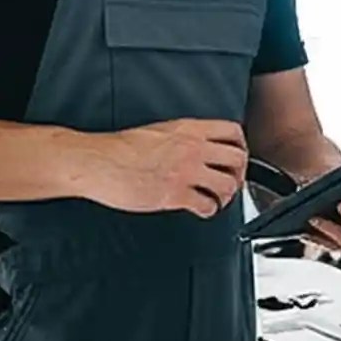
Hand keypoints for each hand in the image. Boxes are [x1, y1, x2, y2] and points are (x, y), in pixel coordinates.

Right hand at [85, 119, 248, 218]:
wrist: (99, 162)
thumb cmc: (118, 148)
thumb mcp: (157, 132)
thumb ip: (180, 138)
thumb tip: (190, 148)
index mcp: (187, 130)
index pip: (232, 131)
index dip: (241, 145)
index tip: (237, 155)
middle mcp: (192, 149)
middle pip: (238, 159)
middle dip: (239, 173)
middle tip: (232, 181)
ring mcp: (186, 172)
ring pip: (227, 184)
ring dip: (227, 194)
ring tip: (219, 199)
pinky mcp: (175, 195)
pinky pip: (206, 205)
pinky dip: (209, 211)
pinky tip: (203, 210)